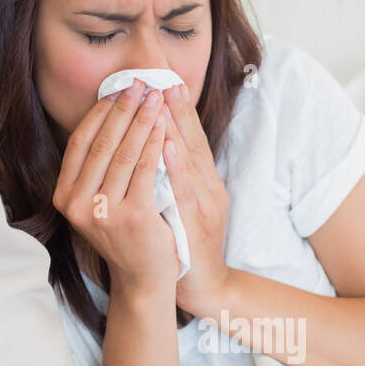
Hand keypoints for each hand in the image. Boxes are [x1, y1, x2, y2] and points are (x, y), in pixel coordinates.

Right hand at [52, 79, 178, 297]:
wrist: (145, 279)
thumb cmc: (127, 236)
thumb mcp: (101, 202)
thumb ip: (97, 171)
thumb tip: (108, 117)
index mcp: (64, 196)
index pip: (80, 142)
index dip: (100, 112)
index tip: (119, 89)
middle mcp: (76, 203)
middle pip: (102, 143)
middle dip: (124, 109)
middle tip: (141, 83)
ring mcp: (102, 211)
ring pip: (124, 152)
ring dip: (142, 119)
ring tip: (156, 96)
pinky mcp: (131, 216)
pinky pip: (145, 169)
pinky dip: (155, 143)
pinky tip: (164, 124)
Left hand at [161, 83, 230, 316]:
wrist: (206, 287)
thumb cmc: (188, 245)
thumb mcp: (184, 205)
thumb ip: (174, 177)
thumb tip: (155, 146)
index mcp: (205, 182)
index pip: (192, 139)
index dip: (181, 110)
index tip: (166, 81)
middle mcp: (209, 188)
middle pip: (193, 142)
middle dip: (177, 109)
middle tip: (162, 78)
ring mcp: (205, 205)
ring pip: (189, 160)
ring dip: (176, 128)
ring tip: (163, 100)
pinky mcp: (197, 224)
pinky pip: (184, 191)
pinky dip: (176, 166)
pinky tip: (165, 146)